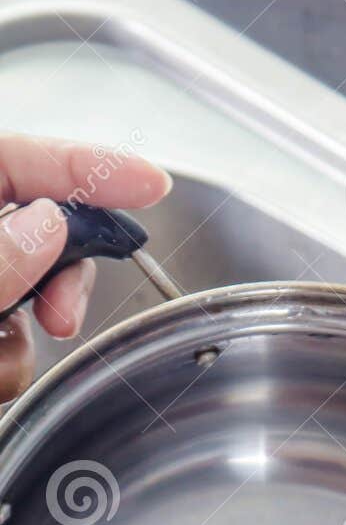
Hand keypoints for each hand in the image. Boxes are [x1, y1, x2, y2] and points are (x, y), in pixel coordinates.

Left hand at [0, 136, 170, 400]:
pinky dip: (7, 366)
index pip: (18, 158)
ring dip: (23, 340)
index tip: (152, 184)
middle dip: (62, 277)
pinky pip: (10, 345)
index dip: (90, 166)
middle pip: (39, 232)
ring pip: (29, 299)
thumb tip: (50, 226)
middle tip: (61, 320)